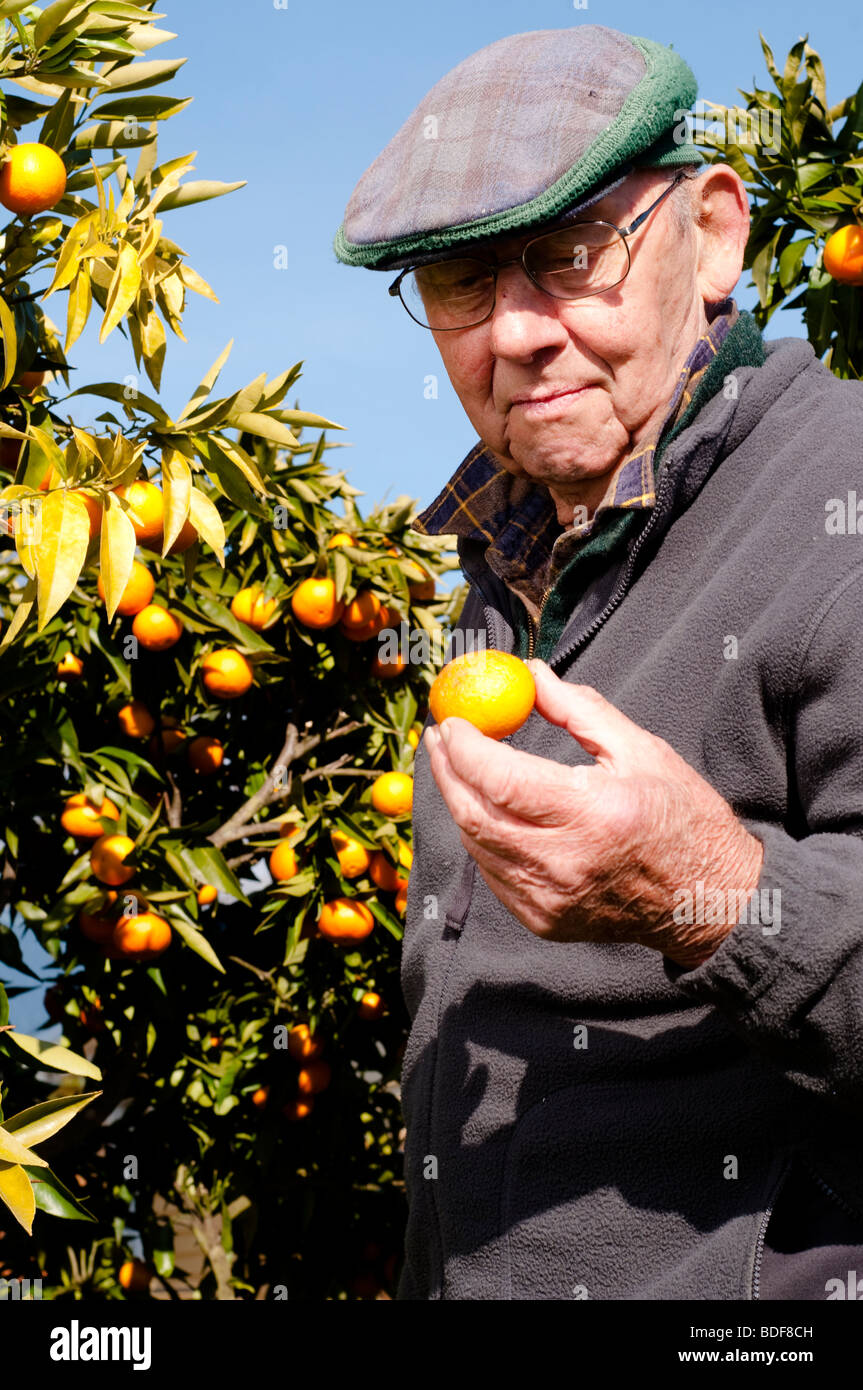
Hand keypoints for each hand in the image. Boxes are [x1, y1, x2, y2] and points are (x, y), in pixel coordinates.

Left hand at [422, 661, 763, 967]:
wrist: (707, 900)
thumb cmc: (682, 817)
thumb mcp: (641, 750)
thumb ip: (579, 709)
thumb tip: (532, 674)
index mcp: (594, 814)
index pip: (501, 779)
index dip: (466, 747)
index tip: (454, 720)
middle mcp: (565, 862)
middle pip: (475, 814)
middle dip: (447, 771)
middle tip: (440, 737)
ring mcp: (550, 899)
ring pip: (477, 845)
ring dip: (461, 802)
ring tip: (460, 767)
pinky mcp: (543, 920)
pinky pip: (493, 873)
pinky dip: (482, 838)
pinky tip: (488, 811)